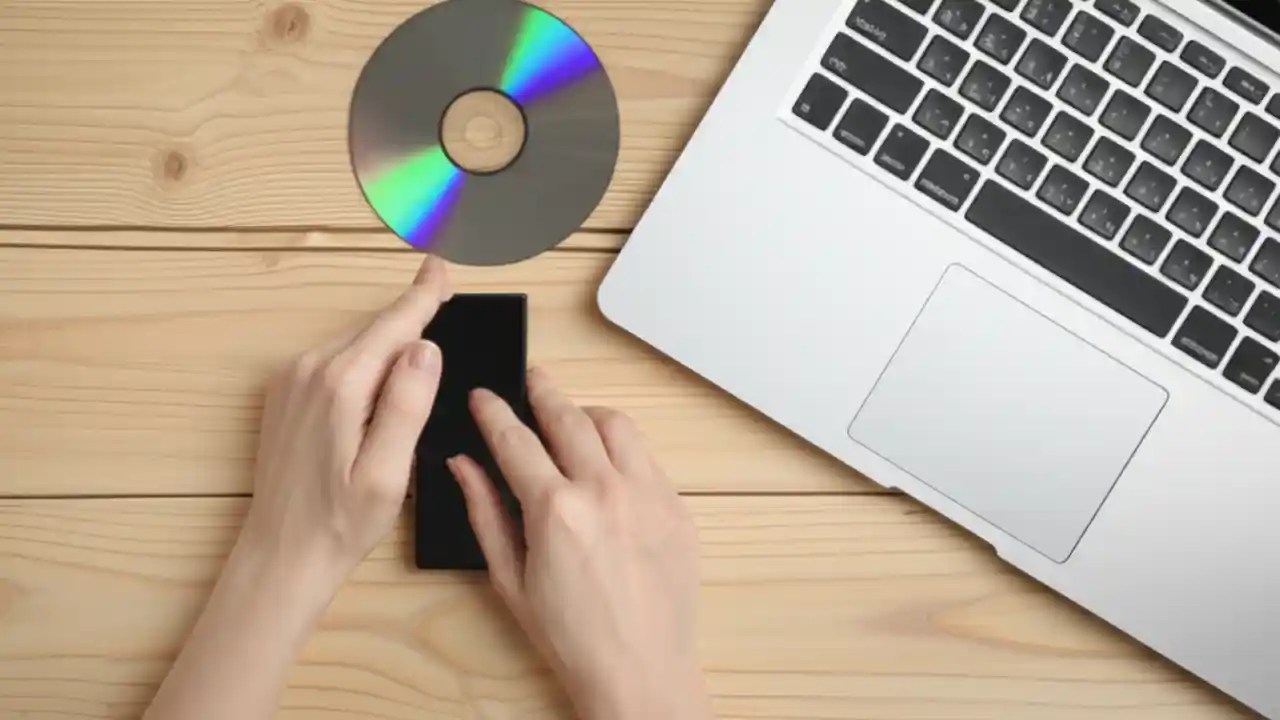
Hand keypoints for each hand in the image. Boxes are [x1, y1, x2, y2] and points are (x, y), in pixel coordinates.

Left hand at [241, 255, 449, 590]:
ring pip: (354, 345)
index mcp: (342, 386)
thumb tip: (425, 347)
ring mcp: (291, 381)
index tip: (440, 265)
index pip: (393, 325)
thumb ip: (406, 405)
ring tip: (418, 354)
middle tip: (442, 297)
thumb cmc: (340, 524)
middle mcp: (310, 371)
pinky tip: (377, 387)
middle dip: (409, 318)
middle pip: (374, 331)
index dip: (422, 296)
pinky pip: (334, 361)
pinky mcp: (283, 395)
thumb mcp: (387, 473)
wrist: (281, 554)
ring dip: (386, 345)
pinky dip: (362, 362)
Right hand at [450, 369, 712, 719]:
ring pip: (615, 425)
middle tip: (530, 380)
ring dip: (587, 413)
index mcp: (555, 510)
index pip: (515, 439)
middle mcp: (604, 491)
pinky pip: (647, 456)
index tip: (483, 396)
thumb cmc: (572, 636)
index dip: (493, 412)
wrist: (640, 669)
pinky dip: (622, 448)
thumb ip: (485, 512)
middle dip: (542, 392)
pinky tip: (608, 460)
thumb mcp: (510, 578)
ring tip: (571, 417)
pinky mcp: (677, 506)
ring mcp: (647, 495)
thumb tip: (463, 465)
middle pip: (567, 417)